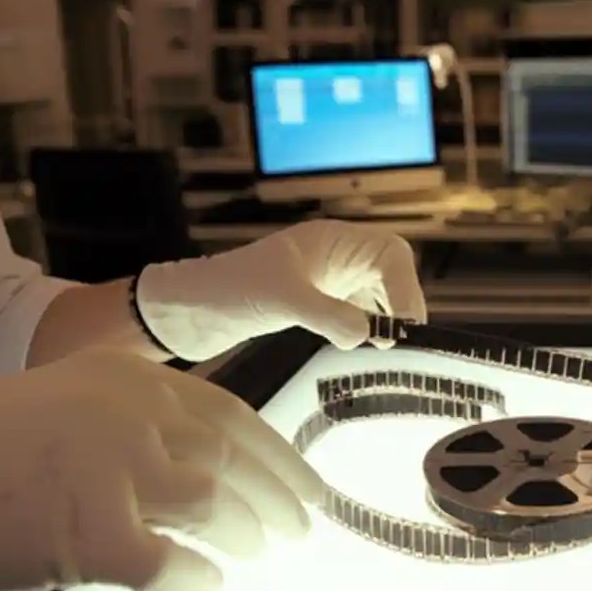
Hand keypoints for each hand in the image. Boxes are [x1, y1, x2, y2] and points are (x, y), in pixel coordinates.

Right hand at [0, 350, 322, 590]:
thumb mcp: (76, 404)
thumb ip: (143, 424)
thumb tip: (213, 470)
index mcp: (134, 382)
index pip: (237, 417)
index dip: (283, 458)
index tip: (312, 487)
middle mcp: (132, 415)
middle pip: (237, 462)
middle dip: (280, 500)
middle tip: (299, 529)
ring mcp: (112, 470)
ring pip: (216, 507)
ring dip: (245, 535)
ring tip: (256, 553)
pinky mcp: (87, 532)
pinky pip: (169, 563)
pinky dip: (195, 576)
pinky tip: (203, 582)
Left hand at [137, 219, 425, 360]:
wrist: (186, 310)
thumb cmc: (229, 289)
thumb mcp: (282, 299)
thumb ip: (328, 314)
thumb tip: (369, 334)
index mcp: (332, 241)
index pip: (389, 254)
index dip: (404, 286)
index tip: (405, 323)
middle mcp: (335, 258)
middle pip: (390, 272)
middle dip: (402, 301)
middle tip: (403, 339)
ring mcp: (327, 282)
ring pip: (377, 294)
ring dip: (387, 317)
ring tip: (387, 346)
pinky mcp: (315, 306)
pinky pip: (357, 313)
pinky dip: (367, 329)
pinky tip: (363, 349)